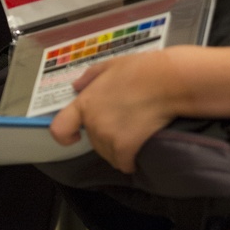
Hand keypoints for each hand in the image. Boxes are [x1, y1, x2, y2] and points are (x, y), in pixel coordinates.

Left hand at [49, 49, 182, 171]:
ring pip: (109, 155)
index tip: (74, 137)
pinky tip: (142, 150)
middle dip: (107, 137)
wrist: (169, 81)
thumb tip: (77, 86)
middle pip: (93, 142)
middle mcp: (93, 122)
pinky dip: (132, 161)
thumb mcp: (112, 65)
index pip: (60, 128)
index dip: (65, 136)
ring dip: (120, 150)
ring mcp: (108, 137)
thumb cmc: (144, 70)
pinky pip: (125, 164)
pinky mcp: (126, 149)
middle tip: (127, 124)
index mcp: (86, 102)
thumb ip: (91, 76)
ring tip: (137, 134)